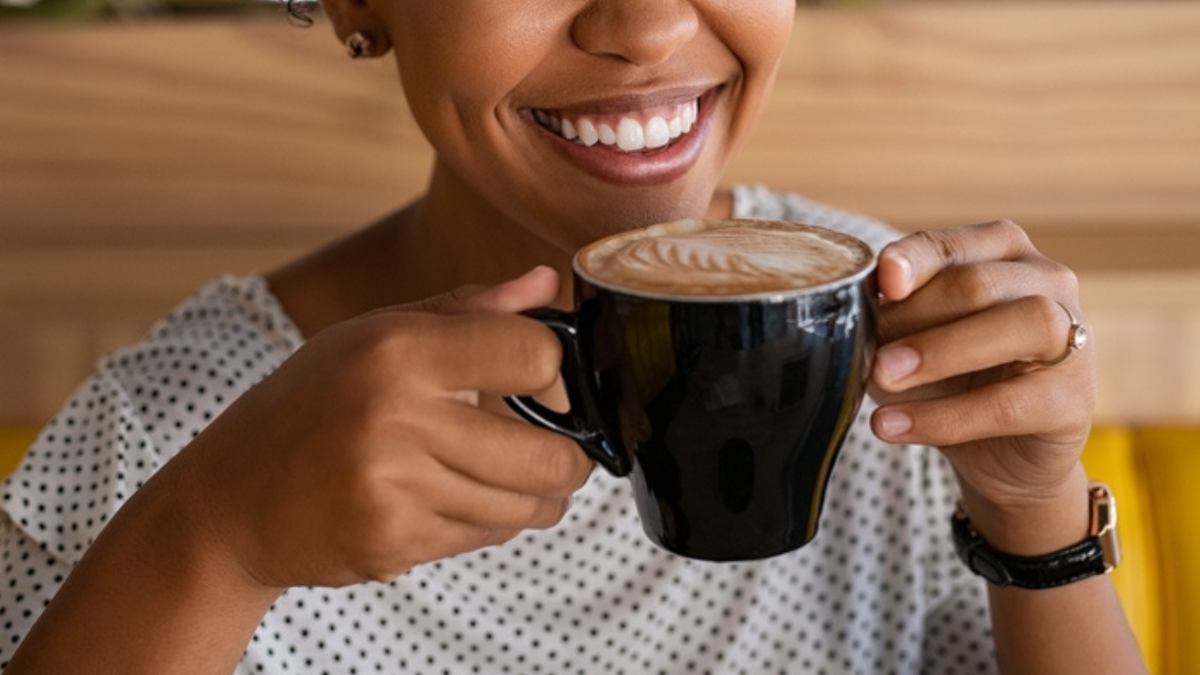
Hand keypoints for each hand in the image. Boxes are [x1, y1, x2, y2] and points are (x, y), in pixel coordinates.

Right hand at [175, 266, 591, 588]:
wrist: (230, 497)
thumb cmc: (312, 403)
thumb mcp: (376, 333)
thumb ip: (470, 309)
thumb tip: (548, 281)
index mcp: (398, 348)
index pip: (535, 355)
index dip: (557, 376)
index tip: (548, 390)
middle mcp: (396, 416)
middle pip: (548, 455)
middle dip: (570, 460)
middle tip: (562, 455)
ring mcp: (392, 488)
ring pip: (525, 507)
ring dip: (538, 499)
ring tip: (516, 481)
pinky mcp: (391, 543)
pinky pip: (485, 537)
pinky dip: (490, 524)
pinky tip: (460, 500)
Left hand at [868, 221, 1096, 542]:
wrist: (1000, 455)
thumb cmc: (952, 379)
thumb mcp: (911, 340)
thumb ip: (892, 318)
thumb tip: (856, 314)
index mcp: (1000, 253)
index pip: (949, 246)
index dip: (914, 260)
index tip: (883, 282)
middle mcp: (1045, 281)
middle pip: (980, 283)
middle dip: (917, 316)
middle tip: (871, 354)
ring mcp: (1072, 336)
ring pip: (1021, 325)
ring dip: (941, 353)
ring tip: (884, 380)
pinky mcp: (1074, 399)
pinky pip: (1011, 403)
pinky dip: (946, 417)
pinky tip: (895, 426)